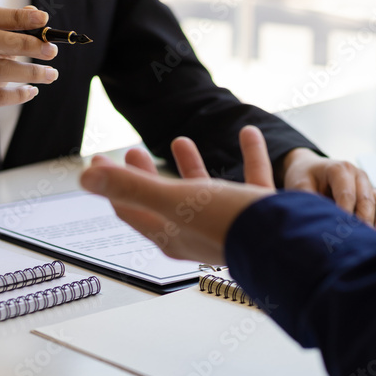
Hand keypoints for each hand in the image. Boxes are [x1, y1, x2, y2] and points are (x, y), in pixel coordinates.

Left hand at [80, 126, 273, 264]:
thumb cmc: (230, 225)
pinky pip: (251, 179)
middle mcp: (198, 233)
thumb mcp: (175, 201)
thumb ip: (131, 187)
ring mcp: (230, 224)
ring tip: (180, 140)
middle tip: (132, 152)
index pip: (129, 210)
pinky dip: (248, 155)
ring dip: (190, 165)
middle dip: (144, 177)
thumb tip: (84, 177)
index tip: (97, 159)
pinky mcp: (260, 213)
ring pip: (204, 191)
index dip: (110, 185)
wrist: (291, 243)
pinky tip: (249, 133)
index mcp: (171, 235)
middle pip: (162, 202)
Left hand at [282, 148, 375, 233]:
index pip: (347, 194)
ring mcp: (367, 184)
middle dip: (364, 222)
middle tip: (359, 240)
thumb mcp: (298, 186)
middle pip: (366, 200)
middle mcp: (357, 175)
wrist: (309, 167)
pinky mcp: (372, 193)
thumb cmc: (305, 176)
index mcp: (339, 169)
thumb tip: (318, 220)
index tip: (342, 233)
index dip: (345, 215)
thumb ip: (308, 200)